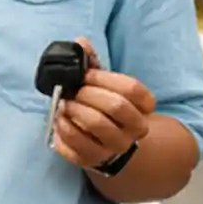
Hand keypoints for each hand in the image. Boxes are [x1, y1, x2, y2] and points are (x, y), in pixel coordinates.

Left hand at [52, 37, 155, 170]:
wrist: (106, 146)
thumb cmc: (103, 107)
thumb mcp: (103, 85)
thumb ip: (92, 64)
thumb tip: (80, 42)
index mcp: (143, 107)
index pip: (132, 88)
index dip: (104, 78)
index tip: (86, 75)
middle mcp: (135, 129)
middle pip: (116, 106)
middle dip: (88, 93)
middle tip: (74, 91)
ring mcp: (115, 147)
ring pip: (97, 125)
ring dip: (75, 110)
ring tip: (64, 104)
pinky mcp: (93, 160)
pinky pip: (76, 144)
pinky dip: (63, 128)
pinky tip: (59, 119)